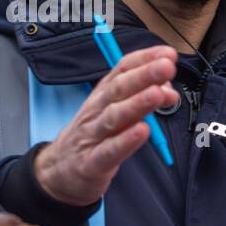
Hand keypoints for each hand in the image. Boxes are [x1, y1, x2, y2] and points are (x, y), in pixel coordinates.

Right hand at [34, 45, 177, 205]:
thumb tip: (168, 89)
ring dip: (138, 103)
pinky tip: (143, 131)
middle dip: (144, 75)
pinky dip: (126, 140)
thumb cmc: (93, 137)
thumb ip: (142, 99)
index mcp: (103, 95)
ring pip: (114, 116)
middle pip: (119, 89)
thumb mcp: (116, 113)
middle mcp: (96, 110)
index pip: (122, 70)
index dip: (145, 60)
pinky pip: (110, 150)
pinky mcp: (91, 162)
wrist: (57, 172)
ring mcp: (92, 136)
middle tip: (167, 67)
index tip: (168, 54)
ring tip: (158, 93)